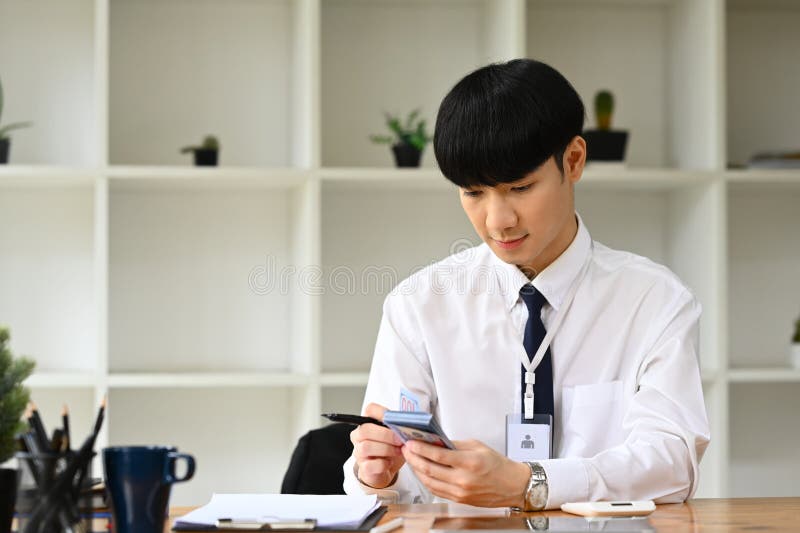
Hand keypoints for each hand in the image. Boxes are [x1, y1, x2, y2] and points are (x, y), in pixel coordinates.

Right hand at [350, 403, 404, 488]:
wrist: (385, 471)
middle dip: (385, 435)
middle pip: (365, 430)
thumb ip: (398, 427)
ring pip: (366, 447)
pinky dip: (383, 464)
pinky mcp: (363, 468)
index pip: (370, 410)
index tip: (394, 420)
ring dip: (386, 449)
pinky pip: (370, 464)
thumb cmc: (390, 450)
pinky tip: (389, 463)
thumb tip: (409, 423)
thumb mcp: (396, 436)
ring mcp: (359, 453)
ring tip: (398, 451)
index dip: (382, 412)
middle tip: (399, 440)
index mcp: (368, 423)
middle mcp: (359, 437)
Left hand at [402, 439, 529, 507]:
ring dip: (417, 470)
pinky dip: (426, 481)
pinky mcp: (459, 499)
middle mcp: (463, 479)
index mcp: (469, 462)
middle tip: (406, 449)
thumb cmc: (498, 465)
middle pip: (430, 469)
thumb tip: (436, 440)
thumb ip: (455, 444)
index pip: (438, 455)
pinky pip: (436, 490)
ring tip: (411, 460)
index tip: (411, 443)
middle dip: (414, 458)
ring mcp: (460, 492)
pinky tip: (422, 472)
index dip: (421, 449)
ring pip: (430, 482)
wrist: (512, 485)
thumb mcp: (477, 446)